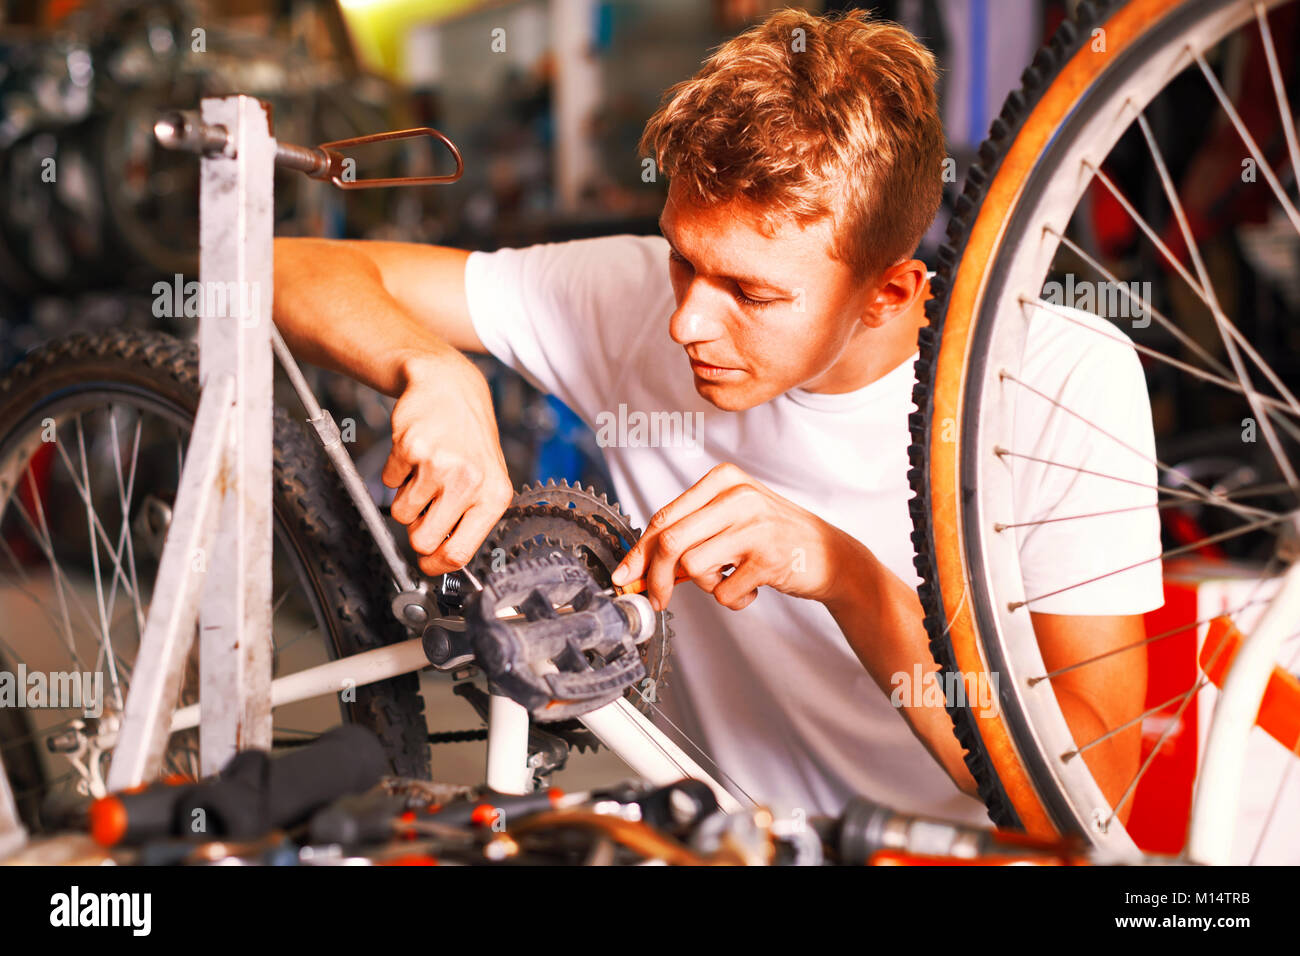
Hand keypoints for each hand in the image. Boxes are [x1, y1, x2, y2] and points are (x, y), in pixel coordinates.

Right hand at [382, 353, 513, 575]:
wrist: (450, 388)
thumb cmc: (468, 438)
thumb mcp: (486, 479)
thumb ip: (470, 518)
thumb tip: (442, 558)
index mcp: (493, 496)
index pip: (460, 552)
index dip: (436, 565)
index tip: (425, 565)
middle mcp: (469, 482)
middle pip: (423, 539)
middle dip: (416, 532)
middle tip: (424, 511)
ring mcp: (439, 465)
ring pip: (401, 513)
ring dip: (406, 498)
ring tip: (424, 473)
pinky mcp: (410, 448)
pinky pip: (387, 482)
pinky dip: (395, 473)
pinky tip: (414, 454)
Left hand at [610, 462, 849, 611]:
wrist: (832, 555)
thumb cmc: (774, 537)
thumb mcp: (731, 520)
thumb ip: (689, 535)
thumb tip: (638, 568)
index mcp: (723, 480)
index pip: (664, 517)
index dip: (638, 552)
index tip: (626, 576)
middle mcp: (737, 496)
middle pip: (670, 541)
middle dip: (655, 577)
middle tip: (657, 599)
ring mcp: (754, 526)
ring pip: (693, 568)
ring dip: (707, 586)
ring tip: (732, 578)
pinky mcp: (767, 558)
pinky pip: (724, 591)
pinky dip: (733, 599)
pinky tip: (754, 587)